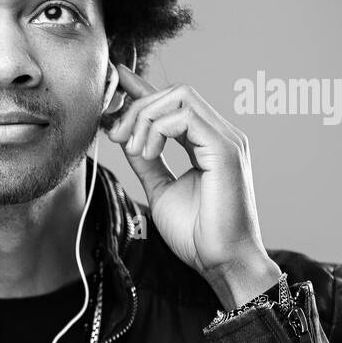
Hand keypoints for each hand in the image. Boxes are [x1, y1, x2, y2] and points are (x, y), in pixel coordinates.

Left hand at [106, 65, 280, 308]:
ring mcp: (226, 140)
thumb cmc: (197, 234)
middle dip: (136, 108)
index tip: (115, 81)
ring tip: (134, 150)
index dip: (143, 88)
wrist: (221, 262)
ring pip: (180, 96)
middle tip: (115, 136)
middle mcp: (220, 135)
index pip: (175, 102)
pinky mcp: (226, 150)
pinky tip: (148, 154)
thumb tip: (125, 139)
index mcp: (207, 143)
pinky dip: (158, 129)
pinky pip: (186, 116)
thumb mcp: (160, 189)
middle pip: (174, 93)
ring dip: (145, 117)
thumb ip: (146, 161)